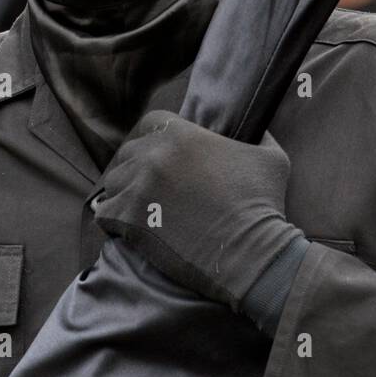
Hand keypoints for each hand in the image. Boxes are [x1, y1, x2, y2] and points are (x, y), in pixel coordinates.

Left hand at [93, 110, 303, 311]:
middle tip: (147, 187)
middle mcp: (154, 155)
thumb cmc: (261, 205)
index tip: (159, 155)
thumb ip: (262, 137)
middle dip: (135, 167)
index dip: (153, 138)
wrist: (250, 253)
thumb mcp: (271, 159)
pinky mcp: (130, 218)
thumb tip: (261, 129)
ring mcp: (139, 187)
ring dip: (122, 193)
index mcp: (183, 135)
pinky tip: (124, 226)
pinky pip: (104, 212)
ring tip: (136, 208)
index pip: (151, 123)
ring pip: (113, 182)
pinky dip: (111, 219)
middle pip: (128, 153)